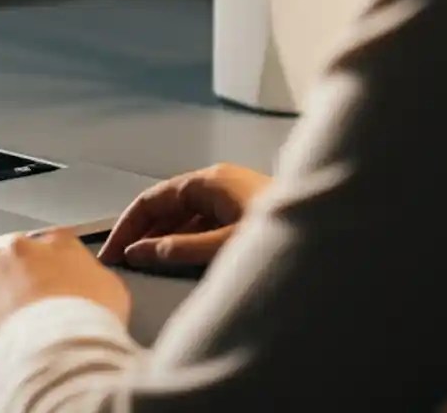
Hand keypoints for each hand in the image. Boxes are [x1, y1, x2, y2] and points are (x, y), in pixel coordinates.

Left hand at [0, 228, 130, 345]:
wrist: (62, 342)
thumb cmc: (93, 317)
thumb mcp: (111, 290)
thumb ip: (93, 277)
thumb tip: (86, 283)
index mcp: (59, 242)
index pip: (53, 242)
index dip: (52, 264)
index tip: (55, 281)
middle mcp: (21, 248)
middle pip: (13, 254)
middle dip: (17, 272)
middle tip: (28, 300)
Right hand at [98, 163, 271, 270]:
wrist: (333, 235)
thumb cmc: (284, 234)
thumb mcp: (223, 246)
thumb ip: (178, 249)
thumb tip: (141, 252)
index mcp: (209, 181)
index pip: (151, 199)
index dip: (127, 226)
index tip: (112, 250)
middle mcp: (218, 184)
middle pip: (166, 206)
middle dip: (141, 233)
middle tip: (122, 262)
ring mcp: (231, 197)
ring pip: (183, 216)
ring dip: (162, 238)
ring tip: (144, 265)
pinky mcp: (243, 212)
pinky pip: (201, 224)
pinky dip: (183, 240)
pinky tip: (177, 260)